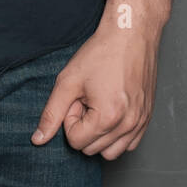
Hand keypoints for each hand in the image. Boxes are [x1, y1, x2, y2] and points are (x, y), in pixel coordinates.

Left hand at [30, 15, 164, 159]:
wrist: (130, 34)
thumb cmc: (102, 52)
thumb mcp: (68, 81)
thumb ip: (51, 113)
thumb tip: (38, 139)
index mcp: (107, 117)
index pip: (76, 141)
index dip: (70, 118)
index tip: (78, 97)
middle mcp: (128, 124)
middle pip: (92, 149)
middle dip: (84, 126)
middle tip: (88, 98)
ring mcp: (140, 122)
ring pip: (111, 152)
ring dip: (100, 135)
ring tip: (99, 105)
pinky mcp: (148, 118)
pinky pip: (129, 144)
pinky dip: (117, 135)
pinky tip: (112, 111)